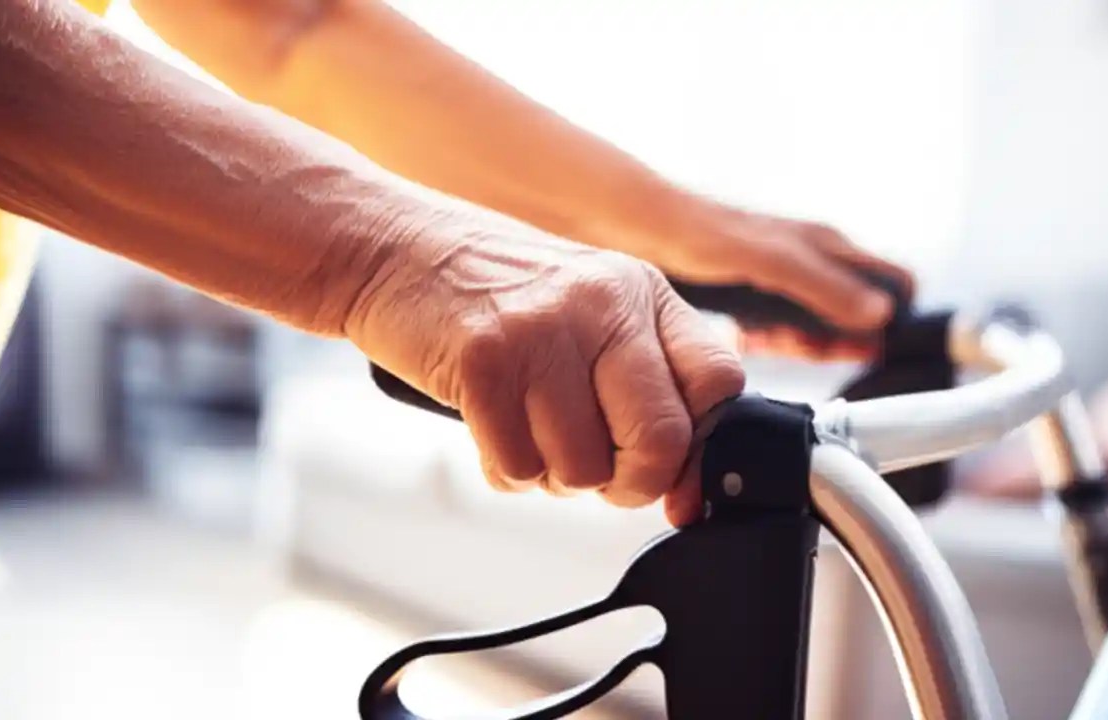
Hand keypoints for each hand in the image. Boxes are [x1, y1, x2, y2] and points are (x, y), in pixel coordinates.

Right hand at [344, 207, 743, 523]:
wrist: (388, 247)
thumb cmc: (490, 289)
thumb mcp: (586, 304)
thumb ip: (643, 372)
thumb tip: (688, 482)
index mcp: (640, 292)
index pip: (720, 383)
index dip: (702, 452)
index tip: (677, 485)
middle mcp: (603, 305)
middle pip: (662, 439)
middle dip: (630, 484)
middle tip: (597, 475)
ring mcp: (542, 331)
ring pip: (583, 469)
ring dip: (553, 475)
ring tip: (527, 429)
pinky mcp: (483, 363)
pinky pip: (518, 468)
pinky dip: (503, 469)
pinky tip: (489, 426)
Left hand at [633, 200, 914, 359]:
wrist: (642, 224)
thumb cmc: (704, 231)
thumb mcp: (772, 261)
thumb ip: (825, 286)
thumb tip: (881, 314)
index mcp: (829, 246)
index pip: (895, 284)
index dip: (895, 321)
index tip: (868, 348)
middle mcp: (814, 261)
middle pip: (855, 316)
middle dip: (837, 342)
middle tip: (796, 344)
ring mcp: (785, 280)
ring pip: (815, 327)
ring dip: (798, 344)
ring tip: (762, 336)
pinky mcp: (755, 296)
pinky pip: (778, 330)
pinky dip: (768, 341)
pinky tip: (745, 339)